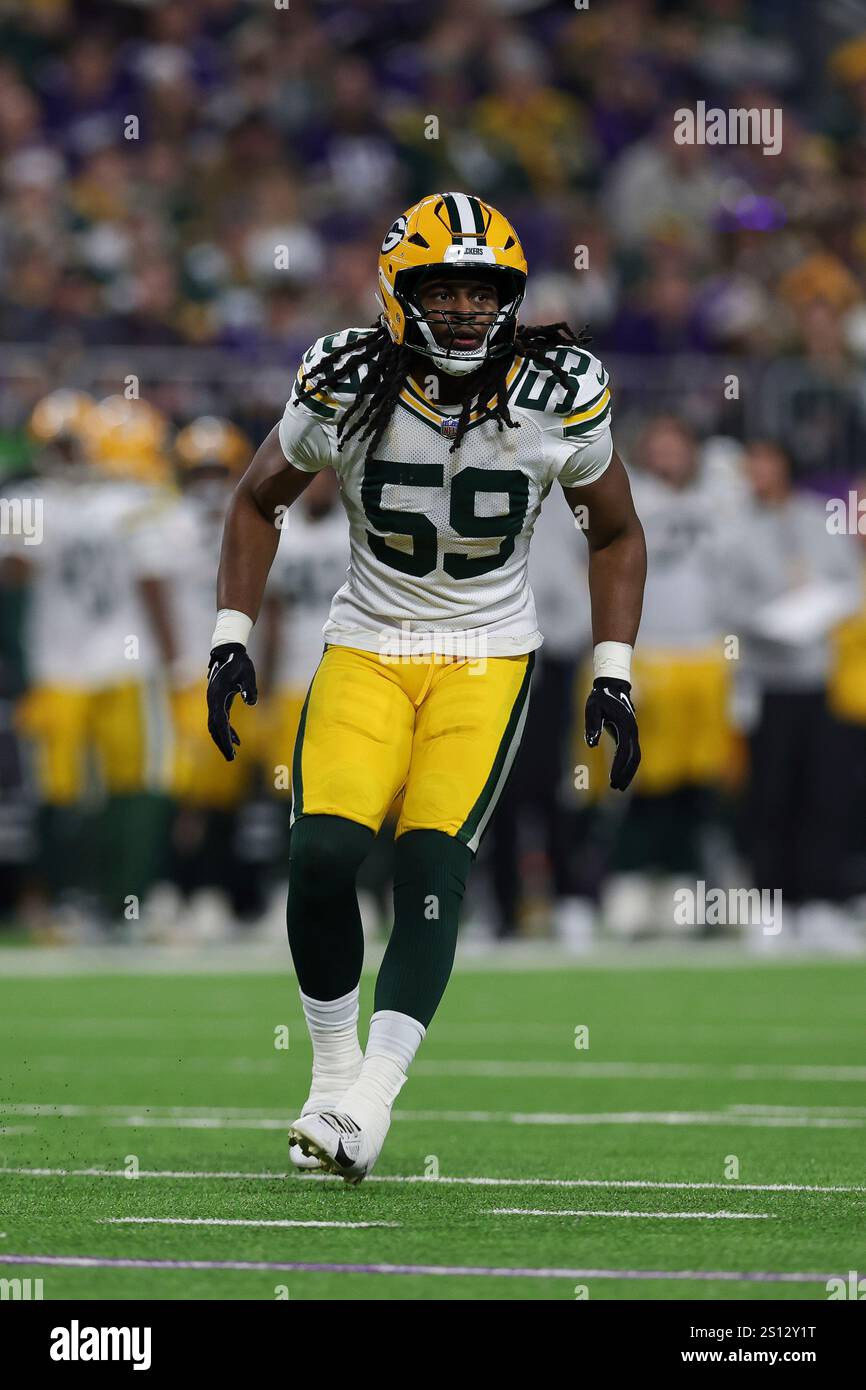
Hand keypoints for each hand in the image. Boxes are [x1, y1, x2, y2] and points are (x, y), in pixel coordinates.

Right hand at [206, 642, 257, 760]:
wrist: (229, 653)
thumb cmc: (240, 663)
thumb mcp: (247, 673)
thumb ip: (249, 688)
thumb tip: (252, 702)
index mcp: (217, 695)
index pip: (219, 721)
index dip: (225, 737)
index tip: (231, 749)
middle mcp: (212, 701)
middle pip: (214, 727)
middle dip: (222, 744)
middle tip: (231, 759)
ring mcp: (214, 702)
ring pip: (215, 726)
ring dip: (223, 740)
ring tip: (233, 755)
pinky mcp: (220, 702)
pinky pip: (221, 721)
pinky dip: (228, 732)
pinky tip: (237, 741)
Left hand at [584, 676, 639, 790]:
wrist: (612, 685)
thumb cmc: (600, 697)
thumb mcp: (592, 708)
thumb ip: (591, 725)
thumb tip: (591, 744)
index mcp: (625, 726)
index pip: (624, 751)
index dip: (619, 766)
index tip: (612, 779)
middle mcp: (632, 731)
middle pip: (635, 758)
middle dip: (626, 774)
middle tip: (616, 788)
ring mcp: (633, 733)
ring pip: (636, 757)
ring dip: (628, 772)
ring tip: (618, 786)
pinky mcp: (630, 734)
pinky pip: (632, 752)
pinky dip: (628, 765)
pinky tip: (619, 774)